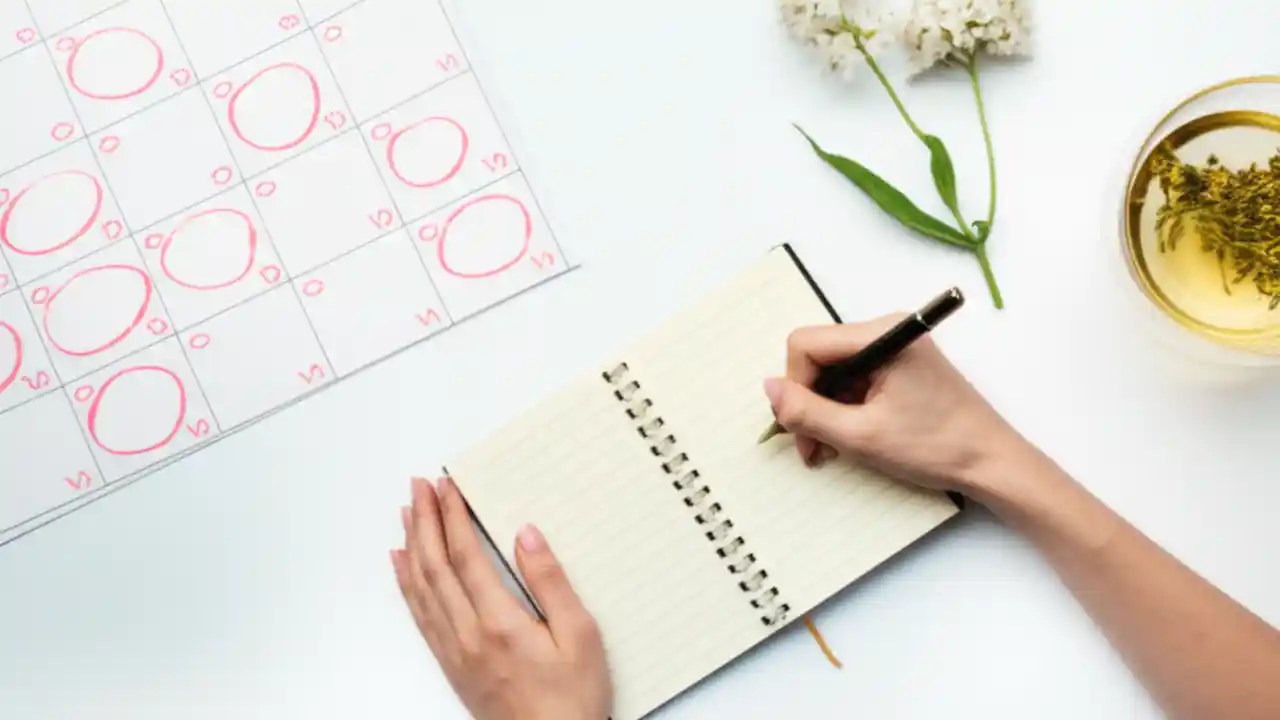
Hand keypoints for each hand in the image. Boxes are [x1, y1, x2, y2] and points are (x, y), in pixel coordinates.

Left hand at [391, 477, 611, 719]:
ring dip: (411, 546)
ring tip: (407, 514)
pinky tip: (403, 567)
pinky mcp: (452, 666)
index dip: (452, 516)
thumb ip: (550, 583)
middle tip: (419, 486)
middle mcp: (468, 636)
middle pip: (435, 566)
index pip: (466, 556)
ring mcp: (455, 652)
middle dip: (425, 521)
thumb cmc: (572, 701)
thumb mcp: (581, 636)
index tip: (447, 485)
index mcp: (499, 623)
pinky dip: (407, 585)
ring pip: (421, 589)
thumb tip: (527, 535)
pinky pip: (420, 615)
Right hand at [763, 317, 1032, 495]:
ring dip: (825, 411)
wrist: (992, 464)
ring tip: (831, 450)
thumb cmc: (937, 447)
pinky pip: (855, 380)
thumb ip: (807, 411)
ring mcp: (897, 349)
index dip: (795, 387)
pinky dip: (844, 410)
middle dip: (809, 403)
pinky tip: (850, 439)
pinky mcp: (902, 367)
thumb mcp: (861, 436)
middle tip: (812, 449)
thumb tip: (768, 388)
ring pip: (834, 371)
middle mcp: (889, 332)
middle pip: (819, 356)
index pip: (807, 344)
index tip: (800, 427)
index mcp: (883, 335)